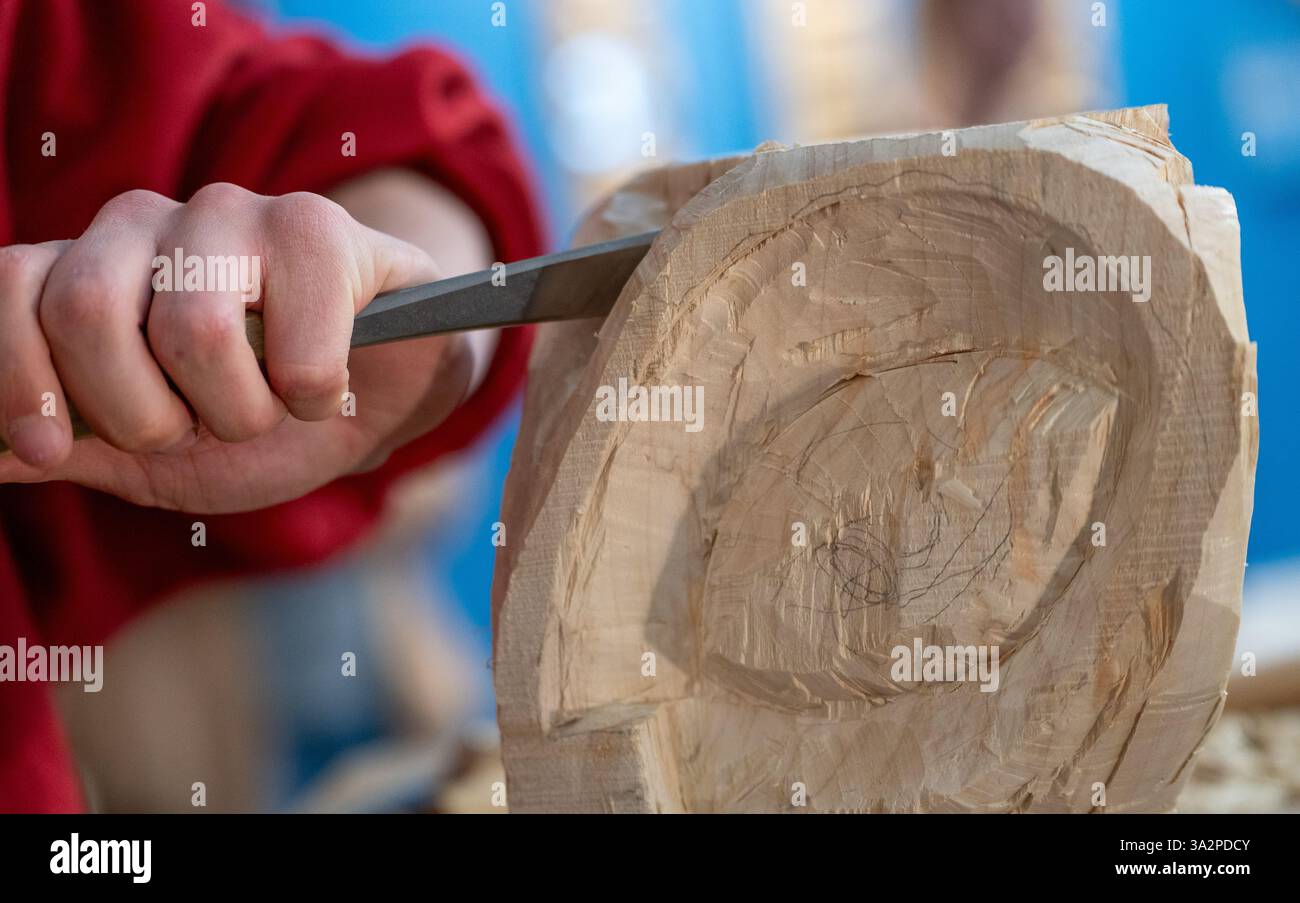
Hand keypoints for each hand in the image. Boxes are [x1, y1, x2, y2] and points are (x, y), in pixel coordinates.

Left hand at [0, 183, 473, 511]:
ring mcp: (234, 213)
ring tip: (273, 407)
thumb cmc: (265, 423)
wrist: (381, 402)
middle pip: (88, 310)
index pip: (13, 287)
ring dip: (242, 412)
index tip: (54, 447)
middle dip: (143, 412)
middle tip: (195, 428)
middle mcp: (149, 222)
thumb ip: (72, 445)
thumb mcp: (151, 458)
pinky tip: (330, 387)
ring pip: (195, 331)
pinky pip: (298, 350)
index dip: (18, 374)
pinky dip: (316, 398)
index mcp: (91, 267)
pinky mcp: (320, 228)